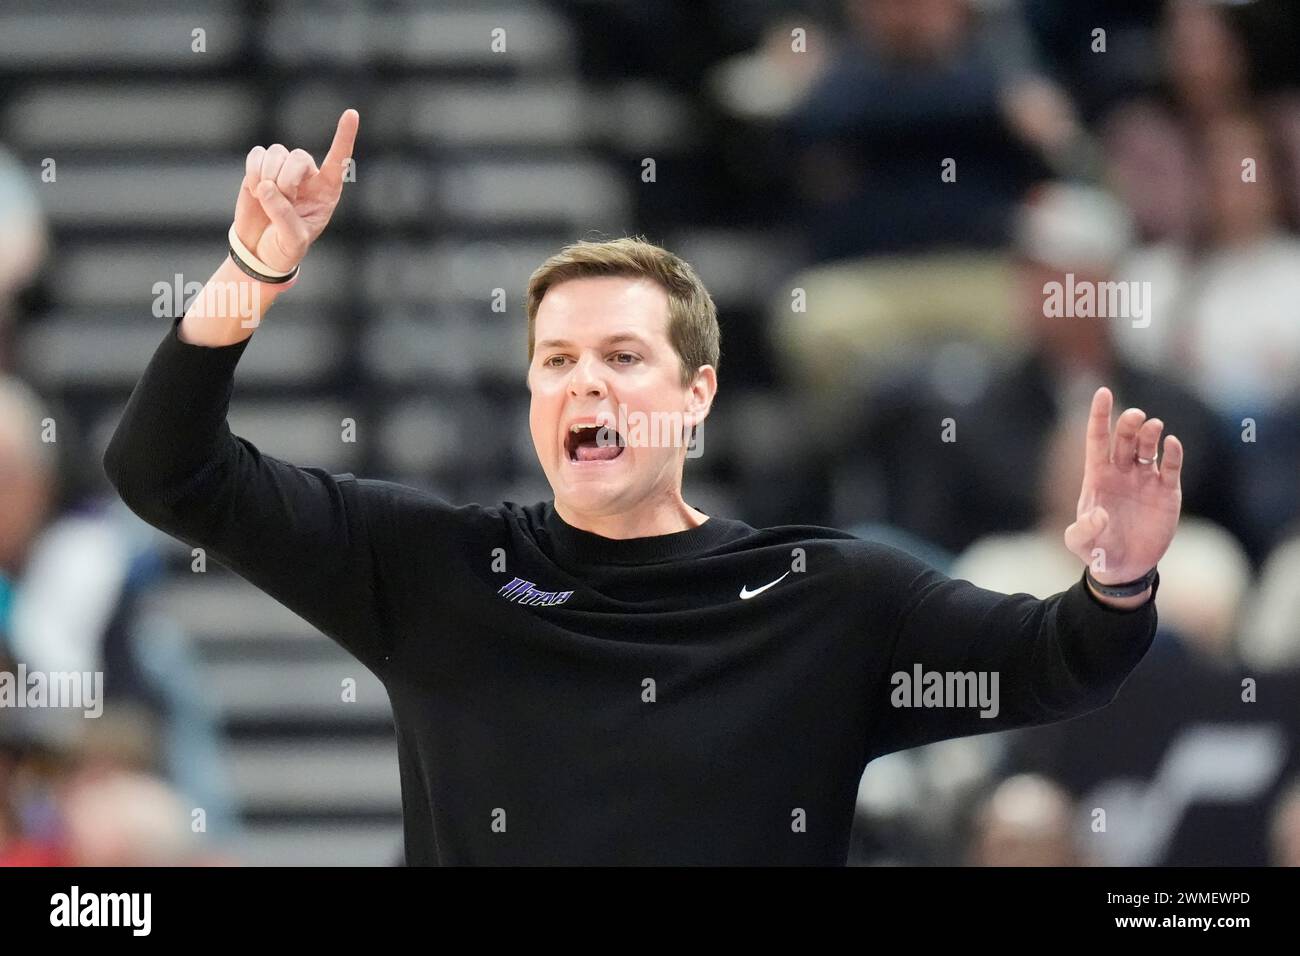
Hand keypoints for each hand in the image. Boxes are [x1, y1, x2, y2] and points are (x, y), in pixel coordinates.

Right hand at [232, 109, 358, 272]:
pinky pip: (257, 154)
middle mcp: (308, 176)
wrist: (260, 248)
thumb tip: (268, 187)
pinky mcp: (261, 167)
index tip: (351, 114)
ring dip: (268, 177)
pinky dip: (253, 171)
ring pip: (277, 153)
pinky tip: (256, 191)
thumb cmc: (285, 247)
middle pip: (299, 156)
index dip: (344, 137)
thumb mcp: (292, 240)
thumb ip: (284, 215)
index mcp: (327, 192)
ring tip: (267, 199)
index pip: (339, 161)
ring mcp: (284, 169)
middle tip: (282, 200)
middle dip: (286, 180)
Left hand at [1064, 387, 1182, 584]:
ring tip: (1153, 427)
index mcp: (1097, 475)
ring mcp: (1145, 479)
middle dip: (1129, 424)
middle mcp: (1121, 471)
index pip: (1097, 438)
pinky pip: (1170, 467)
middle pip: (1124, 438)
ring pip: (1147, 447)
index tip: (1103, 391)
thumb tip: (1099, 515)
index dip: (1100, 415)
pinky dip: (1172, 454)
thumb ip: (1082, 530)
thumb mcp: (1080, 543)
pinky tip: (1171, 444)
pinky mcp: (1167, 491)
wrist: (1125, 567)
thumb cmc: (1097, 550)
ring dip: (1150, 434)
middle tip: (1136, 417)